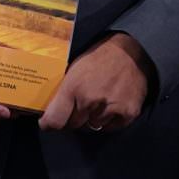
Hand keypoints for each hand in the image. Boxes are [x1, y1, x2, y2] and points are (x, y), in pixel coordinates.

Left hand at [38, 33, 153, 133]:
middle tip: (77, 107)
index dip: (49, 124)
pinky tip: (109, 106)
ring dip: (91, 118)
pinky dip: (108, 121)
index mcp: (73, 87)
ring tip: (96, 102)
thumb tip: (49, 109)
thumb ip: (63, 91)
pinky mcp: (127, 113)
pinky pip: (110, 127)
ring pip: (92, 126)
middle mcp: (90, 100)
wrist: (131, 51)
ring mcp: (110, 108)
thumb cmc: (99, 58)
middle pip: (73, 125)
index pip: (55, 120)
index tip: (47, 124)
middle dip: (72, 118)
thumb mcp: (74, 68)